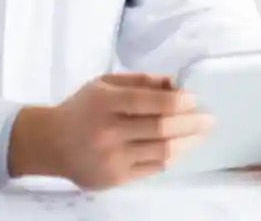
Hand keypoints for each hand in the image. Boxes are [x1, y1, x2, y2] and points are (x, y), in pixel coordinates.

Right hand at [9, 73, 212, 189]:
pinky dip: (171, 157)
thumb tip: (174, 83)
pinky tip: (181, 148)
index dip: (178, 102)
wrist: (50, 144)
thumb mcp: (104, 84)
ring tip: (201, 135)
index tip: (196, 100)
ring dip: (187, 142)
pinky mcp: (115, 178)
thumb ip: (139, 81)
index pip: (149, 102)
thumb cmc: (82, 108)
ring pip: (161, 150)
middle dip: (191, 123)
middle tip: (210, 119)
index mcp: (105, 103)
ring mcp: (112, 158)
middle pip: (161, 128)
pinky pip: (152, 168)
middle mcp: (108, 131)